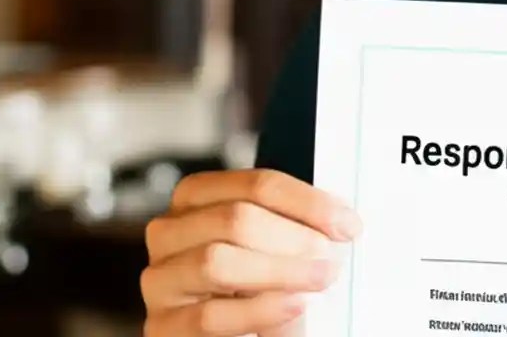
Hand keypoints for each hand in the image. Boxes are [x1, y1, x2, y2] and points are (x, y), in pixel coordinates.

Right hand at [141, 169, 361, 336]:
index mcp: (197, 199)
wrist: (230, 334)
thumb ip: (295, 234)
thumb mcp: (272, 252)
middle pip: (233, 218)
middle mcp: (170, 232)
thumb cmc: (249, 289)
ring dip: (278, 271)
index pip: (254, 184)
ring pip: (216, 261)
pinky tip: (292, 305)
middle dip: (293, 237)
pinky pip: (210, 315)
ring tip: (317, 280)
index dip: (306, 202)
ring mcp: (161, 279)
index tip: (344, 223)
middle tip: (330, 256)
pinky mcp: (162, 325)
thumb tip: (338, 222)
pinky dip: (259, 310)